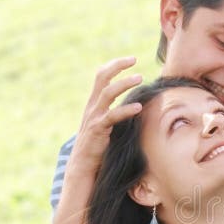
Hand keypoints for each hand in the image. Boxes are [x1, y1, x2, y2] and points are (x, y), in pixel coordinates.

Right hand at [67, 56, 142, 175]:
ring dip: (124, 84)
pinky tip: (138, 107)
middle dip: (117, 66)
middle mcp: (92, 106)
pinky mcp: (98, 129)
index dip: (114, 65)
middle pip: (101, 78)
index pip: (101, 76)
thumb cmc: (98, 145)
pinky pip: (112, 116)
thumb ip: (115, 113)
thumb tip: (136, 105)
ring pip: (107, 93)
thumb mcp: (106, 124)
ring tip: (140, 78)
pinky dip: (125, 110)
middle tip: (134, 59)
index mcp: (94, 103)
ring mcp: (94, 117)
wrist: (83, 164)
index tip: (131, 59)